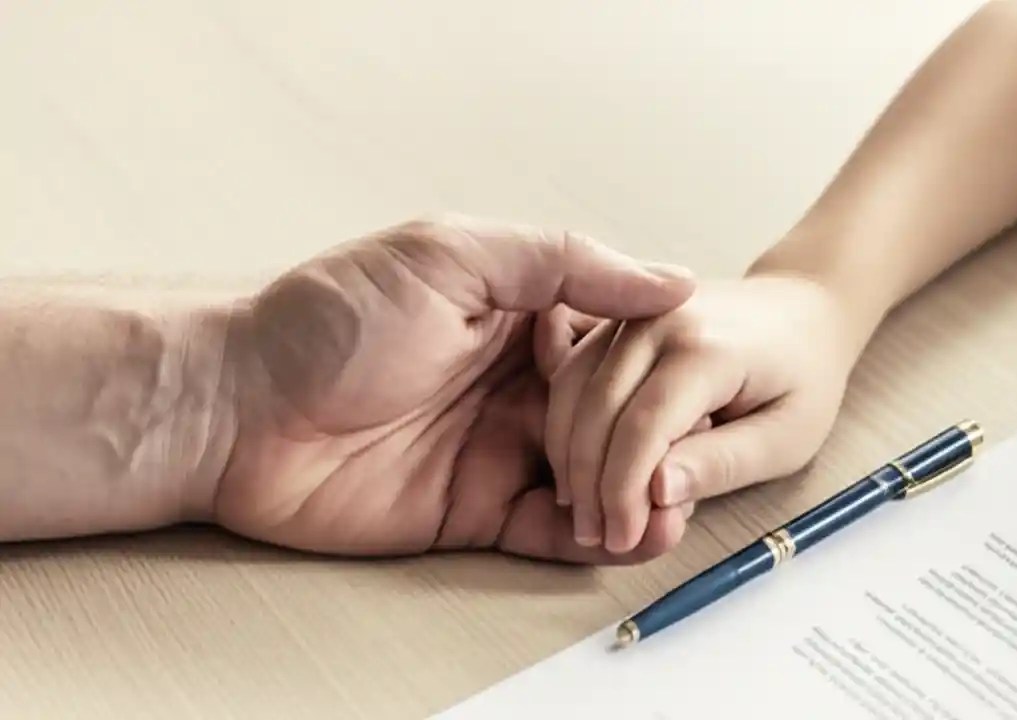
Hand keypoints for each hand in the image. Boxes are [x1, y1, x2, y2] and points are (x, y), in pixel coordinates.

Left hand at [213, 215, 695, 560]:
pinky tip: (629, 534)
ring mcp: (500, 450)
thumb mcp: (454, 253)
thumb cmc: (332, 318)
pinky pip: (551, 529)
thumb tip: (671, 280)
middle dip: (661, 438)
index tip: (705, 380)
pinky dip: (595, 537)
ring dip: (639, 493)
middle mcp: (520, 384)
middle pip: (617, 415)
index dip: (664, 365)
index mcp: (523, 315)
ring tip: (672, 502)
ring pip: (596, 476)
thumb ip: (565, 261)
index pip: (619, 342)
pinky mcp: (476, 511)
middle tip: (695, 454)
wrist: (237, 409)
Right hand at [546, 275, 876, 554]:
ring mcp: (633, 315)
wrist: (802, 311)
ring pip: (572, 388)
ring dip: (569, 456)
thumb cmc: (804, 379)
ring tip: (585, 513)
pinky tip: (579, 470)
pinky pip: (572, 372)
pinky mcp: (617, 321)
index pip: (644, 426)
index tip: (622, 538)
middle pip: (597, 408)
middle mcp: (660, 319)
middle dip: (590, 483)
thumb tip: (657, 492)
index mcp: (708, 348)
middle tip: (598, 536)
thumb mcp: (786, 437)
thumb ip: (722, 463)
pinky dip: (566, 423)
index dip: (623, 491)